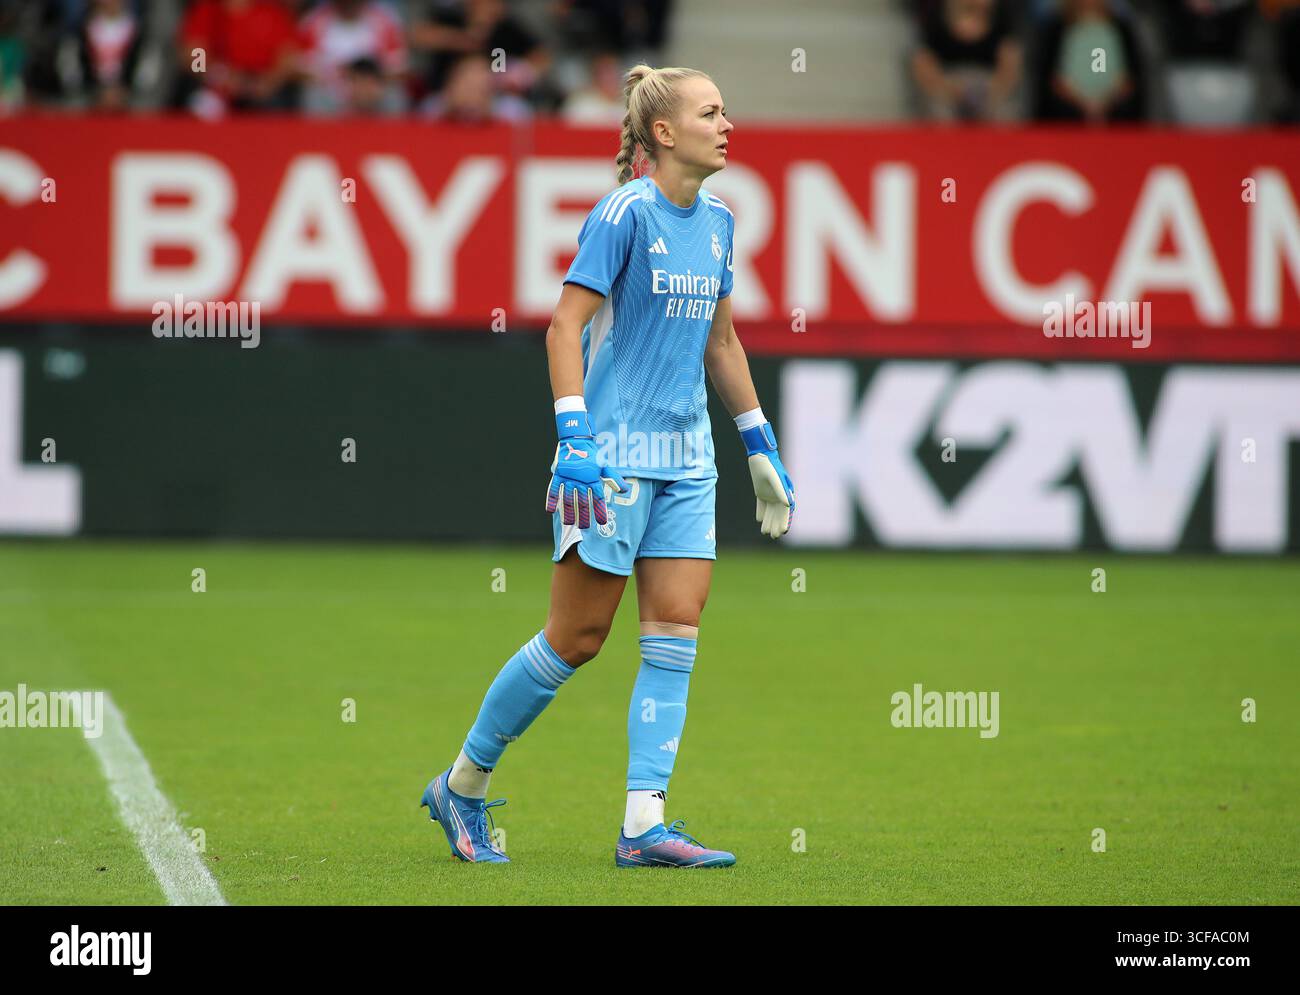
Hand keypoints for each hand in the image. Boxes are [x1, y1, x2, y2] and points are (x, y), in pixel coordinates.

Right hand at [544, 409, 624, 526]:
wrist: (576, 440)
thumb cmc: (591, 455)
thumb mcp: (604, 466)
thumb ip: (613, 479)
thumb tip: (626, 490)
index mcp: (592, 478)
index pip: (597, 497)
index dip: (600, 510)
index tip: (602, 522)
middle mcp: (580, 480)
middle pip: (582, 501)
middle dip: (584, 515)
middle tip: (584, 527)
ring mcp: (568, 478)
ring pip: (568, 498)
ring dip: (569, 511)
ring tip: (570, 523)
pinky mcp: (558, 475)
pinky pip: (553, 489)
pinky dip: (551, 499)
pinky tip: (552, 511)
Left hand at [741, 422, 794, 538]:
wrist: (759, 456)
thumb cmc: (769, 466)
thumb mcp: (775, 478)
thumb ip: (781, 491)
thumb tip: (788, 504)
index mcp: (785, 492)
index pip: (786, 510)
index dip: (785, 521)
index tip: (783, 531)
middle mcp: (779, 494)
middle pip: (778, 513)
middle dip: (777, 524)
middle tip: (774, 536)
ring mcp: (770, 493)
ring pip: (770, 511)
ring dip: (768, 521)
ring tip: (765, 532)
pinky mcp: (761, 492)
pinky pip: (761, 505)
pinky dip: (761, 512)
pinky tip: (759, 520)